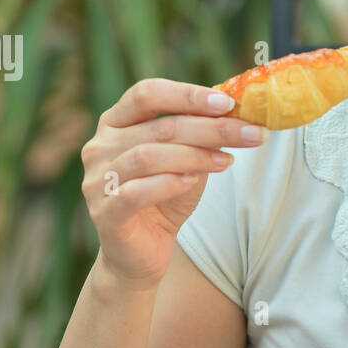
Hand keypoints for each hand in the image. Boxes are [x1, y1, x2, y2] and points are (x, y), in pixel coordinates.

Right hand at [81, 77, 267, 289]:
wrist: (141, 254)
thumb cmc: (164, 199)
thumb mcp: (186, 161)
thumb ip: (200, 136)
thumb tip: (238, 112)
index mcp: (115, 123)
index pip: (147, 94)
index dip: (187, 94)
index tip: (227, 103)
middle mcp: (100, 146)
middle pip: (158, 127)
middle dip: (210, 128)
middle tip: (250, 133)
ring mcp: (97, 180)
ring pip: (148, 156)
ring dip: (195, 155)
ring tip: (227, 161)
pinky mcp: (104, 213)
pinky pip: (135, 192)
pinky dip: (168, 184)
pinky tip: (192, 182)